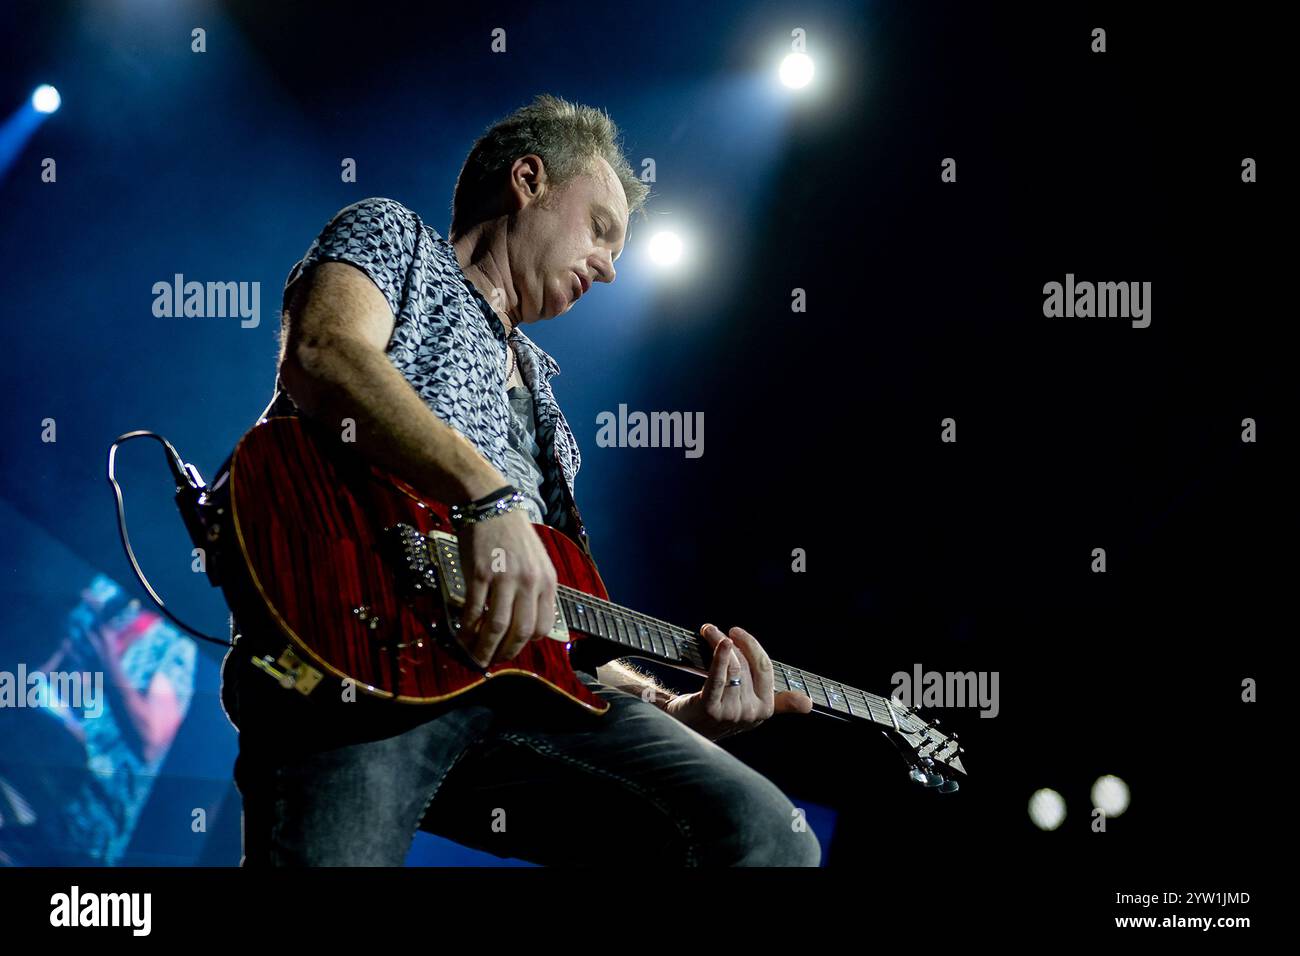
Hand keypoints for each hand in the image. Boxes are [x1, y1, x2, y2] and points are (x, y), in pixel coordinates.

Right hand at [457, 509, 558, 667]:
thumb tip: (526, 622)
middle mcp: (529, 582)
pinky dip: (467, 627)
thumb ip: (535, 590)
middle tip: (493, 660)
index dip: (527, 643)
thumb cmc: (513, 534)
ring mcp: (504, 578)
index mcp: (546, 581)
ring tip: (476, 655)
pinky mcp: (479, 573)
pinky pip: (474, 609)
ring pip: (497, 625)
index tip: (514, 647)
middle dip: (506, 652)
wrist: (490, 505)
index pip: (543, 626)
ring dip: (484, 646)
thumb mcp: (537, 561)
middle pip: (521, 631)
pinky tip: (462, 633)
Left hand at [665, 624, 812, 739]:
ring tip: (709, 632)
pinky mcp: (710, 709)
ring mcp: (731, 712)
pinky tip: (720, 642)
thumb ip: (781, 704)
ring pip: (733, 667)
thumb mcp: (753, 710)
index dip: (753, 647)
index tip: (738, 633)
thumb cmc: (720, 712)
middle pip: (747, 665)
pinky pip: (719, 677)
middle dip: (735, 642)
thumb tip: (808, 704)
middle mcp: (750, 713)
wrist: (687, 730)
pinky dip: (720, 656)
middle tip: (717, 630)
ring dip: (718, 642)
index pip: (765, 668)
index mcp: (765, 709)